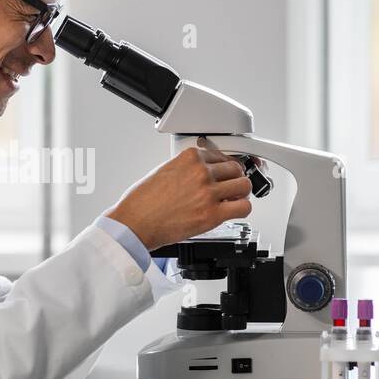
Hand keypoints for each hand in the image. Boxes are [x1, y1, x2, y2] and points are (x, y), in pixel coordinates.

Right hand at [105, 139, 252, 251]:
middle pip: (235, 168)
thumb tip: (200, 175)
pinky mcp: (212, 214)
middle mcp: (201, 172)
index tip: (223, 173)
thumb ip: (185, 169)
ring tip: (233, 199)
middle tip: (230, 186)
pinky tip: (233, 211)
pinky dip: (241, 209)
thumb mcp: (163, 171)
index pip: (220, 156)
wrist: (135, 222)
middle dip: (234, 178)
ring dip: (240, 193)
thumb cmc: (142, 202)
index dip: (223, 167)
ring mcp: (208, 192)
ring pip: (243, 185)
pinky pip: (243, 207)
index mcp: (189, 158)